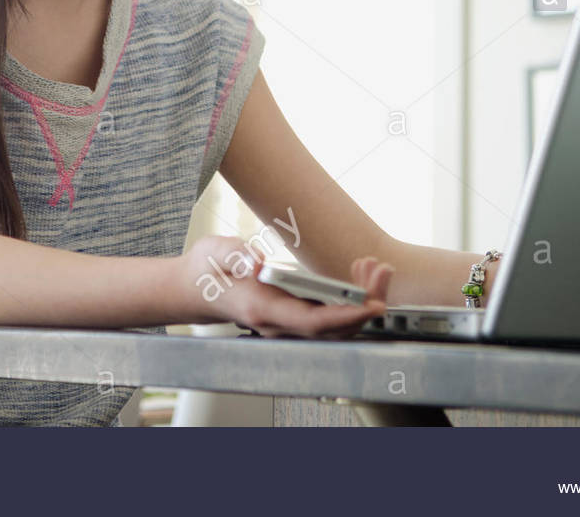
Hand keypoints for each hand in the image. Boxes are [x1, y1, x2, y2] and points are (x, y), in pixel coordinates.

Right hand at [182, 235, 391, 338]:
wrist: (197, 287)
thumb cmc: (207, 270)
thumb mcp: (215, 253)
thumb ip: (234, 255)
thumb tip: (255, 261)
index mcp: (261, 309)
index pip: (311, 322)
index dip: (345, 316)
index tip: (371, 306)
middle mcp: (279, 323)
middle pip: (333, 327)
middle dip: (365, 304)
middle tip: (382, 272)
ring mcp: (288, 322)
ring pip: (336, 323)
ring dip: (362, 299)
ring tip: (374, 266)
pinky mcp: (295, 315)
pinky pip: (330, 314)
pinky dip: (351, 296)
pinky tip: (358, 271)